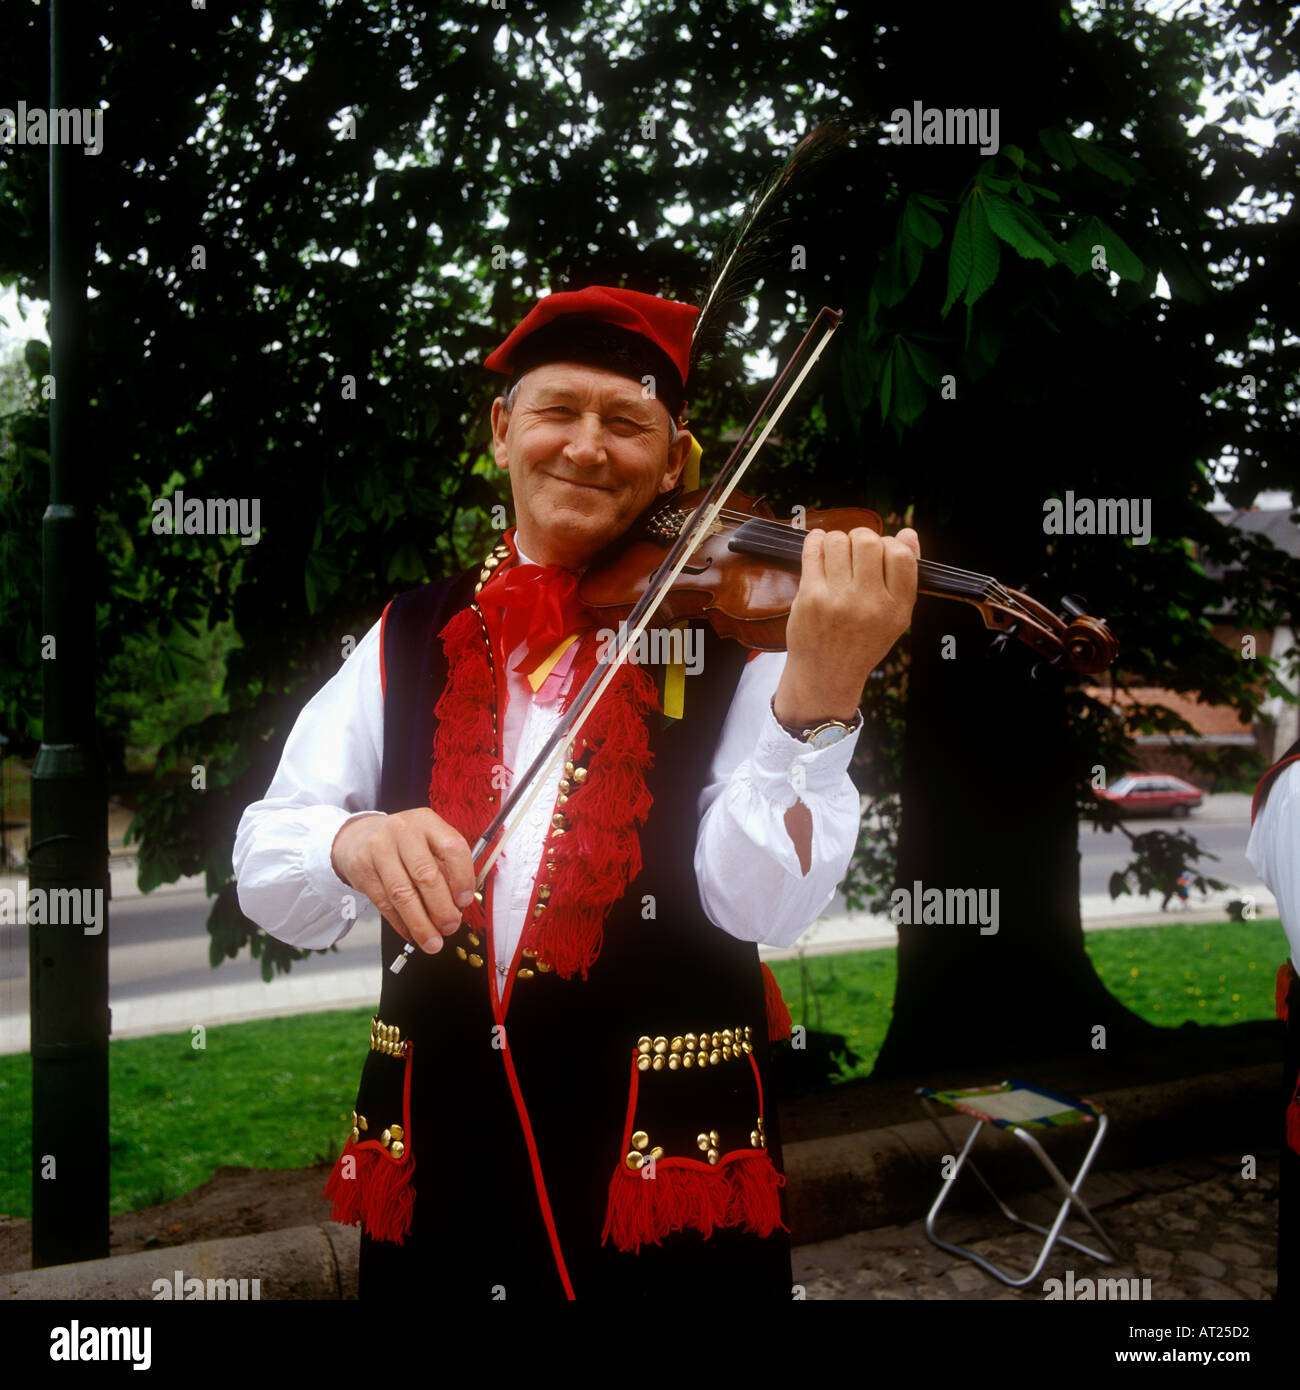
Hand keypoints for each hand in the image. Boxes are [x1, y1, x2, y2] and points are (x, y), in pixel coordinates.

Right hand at [330, 809, 475, 953]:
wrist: (360, 837)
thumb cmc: (404, 844)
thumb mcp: (428, 842)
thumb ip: (446, 868)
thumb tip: (459, 906)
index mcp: (427, 822)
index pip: (453, 848)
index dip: (463, 878)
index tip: (465, 901)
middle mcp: (403, 831)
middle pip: (426, 875)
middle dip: (441, 908)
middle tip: (450, 927)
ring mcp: (379, 849)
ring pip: (403, 894)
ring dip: (420, 923)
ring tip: (432, 941)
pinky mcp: (362, 869)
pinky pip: (384, 903)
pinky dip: (400, 923)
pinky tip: (411, 933)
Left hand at [773, 526, 919, 727]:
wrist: (827, 673)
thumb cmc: (863, 640)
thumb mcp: (896, 616)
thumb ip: (905, 575)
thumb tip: (908, 532)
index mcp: (897, 608)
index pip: (902, 555)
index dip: (891, 543)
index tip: (881, 552)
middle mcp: (869, 604)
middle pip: (868, 541)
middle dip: (862, 536)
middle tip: (856, 549)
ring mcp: (837, 600)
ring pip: (838, 541)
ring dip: (837, 540)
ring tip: (838, 553)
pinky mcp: (810, 597)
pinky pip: (813, 551)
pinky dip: (816, 542)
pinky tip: (819, 545)